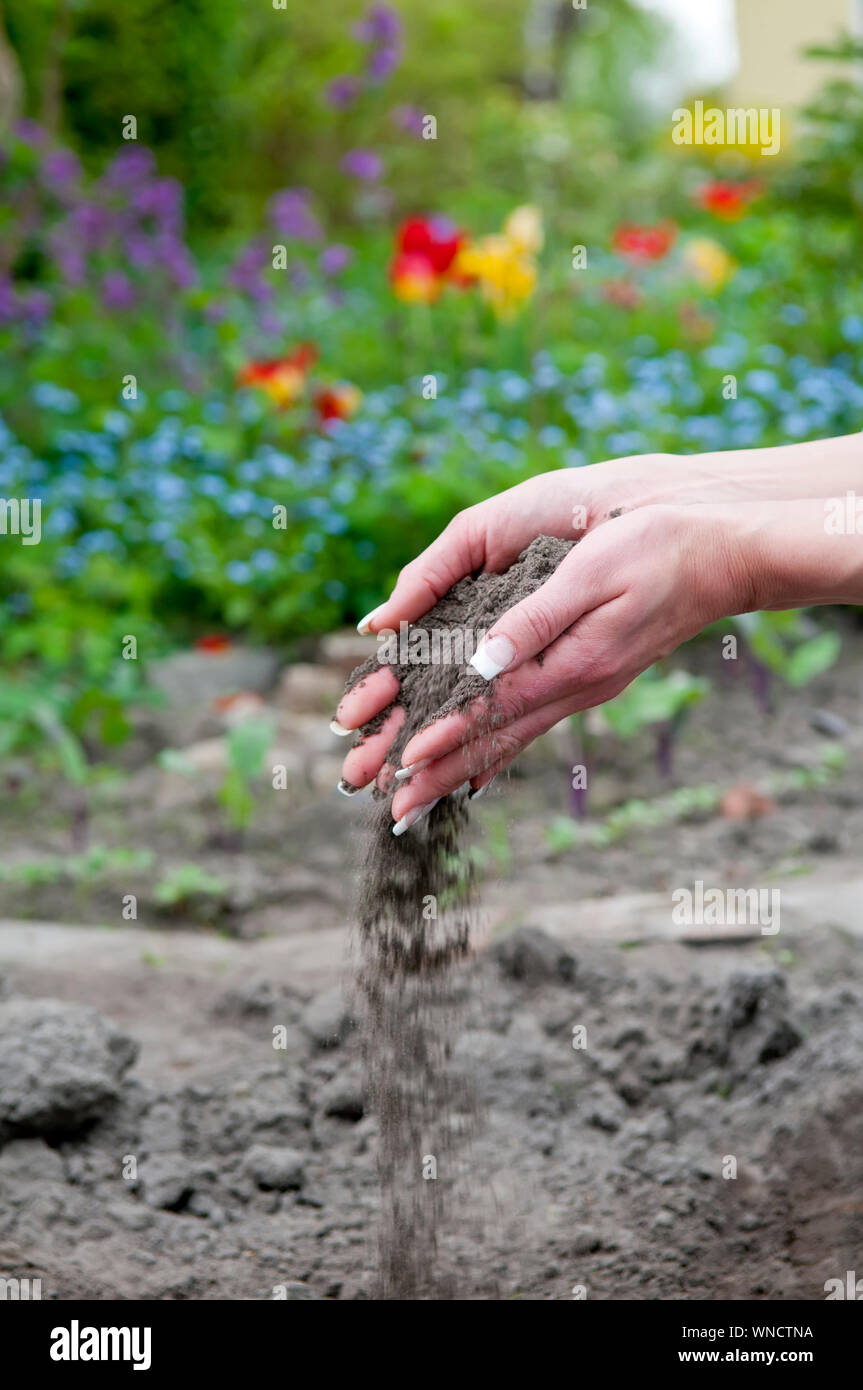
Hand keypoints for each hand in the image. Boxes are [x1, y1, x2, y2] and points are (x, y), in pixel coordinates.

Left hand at [332, 453, 730, 793]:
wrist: (723, 556)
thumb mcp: (594, 573)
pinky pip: (534, 724)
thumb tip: (482, 662)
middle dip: (443, 774)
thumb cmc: (658, 549)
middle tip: (395, 811)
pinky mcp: (592, 677)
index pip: (496, 709)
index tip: (403, 762)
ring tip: (421, 798)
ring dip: (462, 769)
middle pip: (497, 740)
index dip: (447, 734)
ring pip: (512, 738)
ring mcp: (587, 687)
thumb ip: (536, 620)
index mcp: (574, 664)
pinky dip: (500, 750)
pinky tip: (481, 767)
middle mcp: (578, 687)